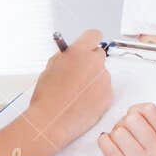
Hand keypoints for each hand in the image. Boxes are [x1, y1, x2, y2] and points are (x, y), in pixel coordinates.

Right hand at [28, 29, 110, 148]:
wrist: (52, 120)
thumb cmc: (47, 96)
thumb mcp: (51, 67)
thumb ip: (66, 56)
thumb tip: (73, 53)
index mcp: (79, 52)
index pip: (94, 35)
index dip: (90, 41)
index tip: (88, 46)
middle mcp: (95, 63)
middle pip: (99, 55)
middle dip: (91, 62)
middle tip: (79, 73)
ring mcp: (104, 79)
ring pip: (102, 74)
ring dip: (93, 80)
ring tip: (77, 93)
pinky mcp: (109, 95)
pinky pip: (105, 90)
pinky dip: (97, 94)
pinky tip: (83, 102)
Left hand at [83, 103, 155, 155]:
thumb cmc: (131, 142)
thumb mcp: (146, 126)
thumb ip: (148, 111)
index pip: (149, 109)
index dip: (135, 111)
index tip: (135, 121)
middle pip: (133, 120)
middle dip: (123, 123)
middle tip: (123, 133)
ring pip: (119, 133)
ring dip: (113, 134)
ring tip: (117, 142)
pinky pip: (108, 146)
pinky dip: (104, 142)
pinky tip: (108, 145)